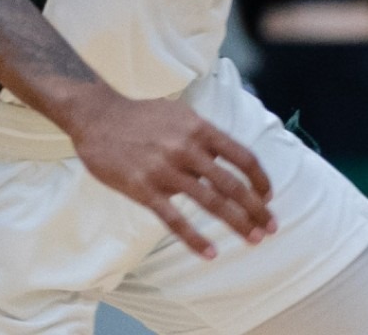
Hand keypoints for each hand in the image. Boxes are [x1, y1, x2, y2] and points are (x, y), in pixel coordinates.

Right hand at [67, 94, 275, 258]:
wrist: (98, 116)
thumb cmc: (141, 116)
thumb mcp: (180, 115)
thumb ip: (204, 136)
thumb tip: (228, 159)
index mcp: (199, 128)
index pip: (242, 156)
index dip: (260, 179)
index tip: (268, 196)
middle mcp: (186, 148)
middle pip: (232, 184)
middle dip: (256, 209)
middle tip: (270, 227)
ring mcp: (165, 170)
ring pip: (210, 202)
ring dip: (236, 223)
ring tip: (252, 239)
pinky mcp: (144, 189)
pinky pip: (175, 219)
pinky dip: (195, 239)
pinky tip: (210, 253)